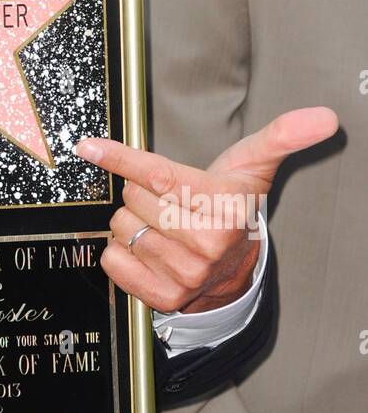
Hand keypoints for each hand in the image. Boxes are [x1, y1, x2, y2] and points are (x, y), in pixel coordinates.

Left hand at [74, 107, 337, 313]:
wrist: (238, 268)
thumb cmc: (236, 206)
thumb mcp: (255, 166)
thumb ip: (283, 135)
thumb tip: (324, 116)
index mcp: (223, 208)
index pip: (158, 176)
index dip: (120, 157)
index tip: (89, 147)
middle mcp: (205, 244)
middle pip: (133, 197)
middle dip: (143, 192)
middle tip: (169, 199)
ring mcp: (184, 274)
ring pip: (122, 226)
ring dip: (133, 221)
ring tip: (163, 224)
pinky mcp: (162, 297)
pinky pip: (112, 259)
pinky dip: (121, 250)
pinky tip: (148, 247)